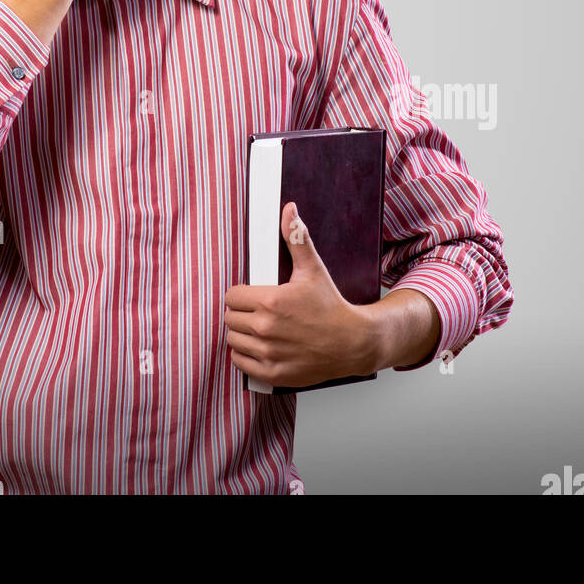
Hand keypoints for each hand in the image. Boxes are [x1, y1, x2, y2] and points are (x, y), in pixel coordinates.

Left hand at [224, 202, 388, 387]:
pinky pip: (240, 363)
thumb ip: (296, 238)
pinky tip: (259, 347)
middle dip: (240, 312)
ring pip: (232, 340)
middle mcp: (266, 329)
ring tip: (257, 328)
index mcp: (271, 301)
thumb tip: (288, 209)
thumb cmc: (331, 304)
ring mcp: (269, 354)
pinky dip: (245, 356)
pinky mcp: (274, 374)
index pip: (231, 295)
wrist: (353, 342)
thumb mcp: (313, 269)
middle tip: (256, 311)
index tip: (252, 295)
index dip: (240, 293)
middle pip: (229, 317)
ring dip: (241, 334)